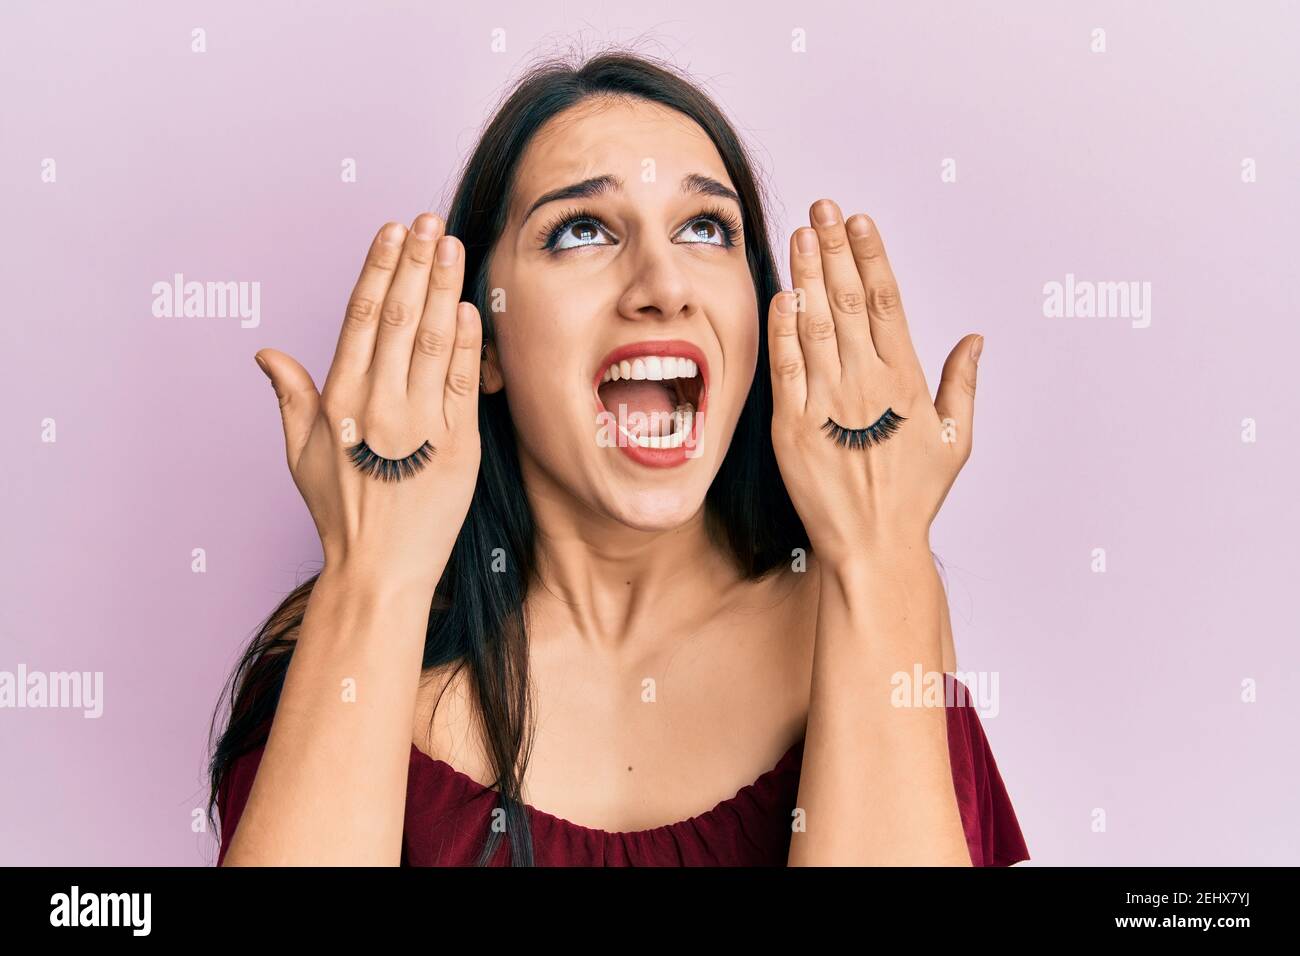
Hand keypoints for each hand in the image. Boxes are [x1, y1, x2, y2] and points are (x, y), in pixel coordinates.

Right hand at [254, 215, 482, 593]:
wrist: (379, 571)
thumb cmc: (341, 513)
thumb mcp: (301, 454)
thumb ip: (290, 397)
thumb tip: (266, 352)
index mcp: (339, 401)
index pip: (358, 318)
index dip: (377, 269)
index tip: (391, 232)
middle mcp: (377, 405)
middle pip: (396, 317)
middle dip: (413, 263)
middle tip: (428, 221)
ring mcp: (419, 425)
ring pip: (430, 340)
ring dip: (442, 288)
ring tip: (451, 245)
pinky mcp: (458, 447)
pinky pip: (462, 384)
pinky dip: (465, 343)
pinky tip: (469, 307)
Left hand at [767, 200, 981, 566]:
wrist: (874, 546)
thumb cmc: (914, 496)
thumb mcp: (955, 439)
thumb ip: (962, 383)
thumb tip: (975, 337)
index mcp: (905, 381)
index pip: (888, 303)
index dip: (872, 256)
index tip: (860, 221)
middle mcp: (866, 384)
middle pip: (850, 301)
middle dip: (834, 248)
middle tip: (822, 206)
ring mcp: (827, 403)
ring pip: (816, 324)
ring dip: (807, 275)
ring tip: (800, 233)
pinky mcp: (792, 427)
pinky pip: (785, 368)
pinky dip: (782, 329)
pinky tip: (780, 295)